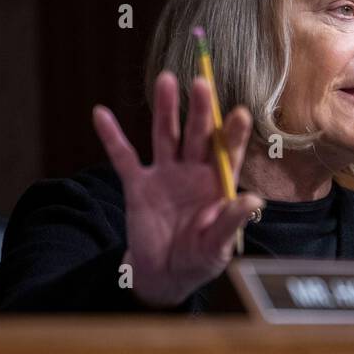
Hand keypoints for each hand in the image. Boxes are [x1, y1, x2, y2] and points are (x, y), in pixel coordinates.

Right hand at [91, 70, 262, 308]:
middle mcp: (193, 171)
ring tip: (165, 79)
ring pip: (165, 135)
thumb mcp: (218, 246)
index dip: (234, 133)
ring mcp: (165, 174)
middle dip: (200, 110)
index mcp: (218, 183)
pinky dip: (112, 136)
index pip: (229, 152)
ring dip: (165, 109)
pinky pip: (123, 157)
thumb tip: (252, 200)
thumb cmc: (199, 258)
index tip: (239, 113)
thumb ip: (230, 222)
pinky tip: (101, 114)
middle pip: (198, 135)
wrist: (164, 274)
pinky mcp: (138, 185)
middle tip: (201, 83)